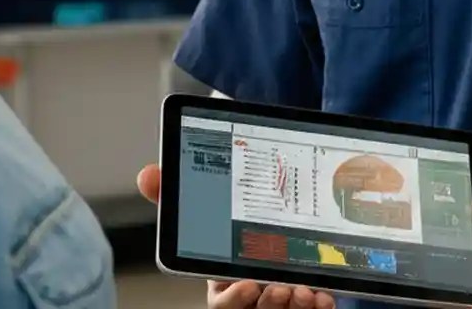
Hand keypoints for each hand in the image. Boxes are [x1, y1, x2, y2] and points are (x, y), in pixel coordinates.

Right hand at [137, 165, 334, 308]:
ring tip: (304, 289)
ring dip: (294, 306)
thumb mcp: (203, 217)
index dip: (234, 299)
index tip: (248, 285)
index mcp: (223, 284)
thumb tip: (147, 175)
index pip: (224, 302)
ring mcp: (276, 302)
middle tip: (281, 286)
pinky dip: (318, 307)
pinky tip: (324, 296)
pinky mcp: (302, 305)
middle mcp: (250, 298)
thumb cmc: (234, 239)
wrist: (269, 242)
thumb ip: (174, 199)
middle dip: (268, 303)